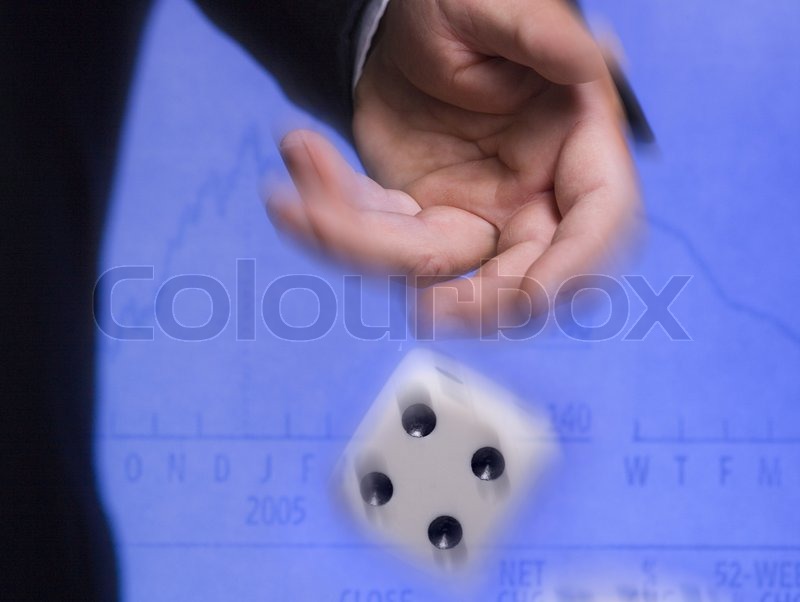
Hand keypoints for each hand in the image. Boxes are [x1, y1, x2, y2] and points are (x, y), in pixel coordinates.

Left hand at [266, 0, 640, 334]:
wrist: (400, 28)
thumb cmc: (461, 9)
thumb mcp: (497, 6)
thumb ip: (541, 34)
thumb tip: (588, 61)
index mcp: (575, 144)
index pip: (599, 221)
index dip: (574, 268)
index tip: (531, 298)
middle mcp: (531, 194)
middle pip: (517, 277)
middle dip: (469, 302)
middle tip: (422, 309)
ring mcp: (473, 214)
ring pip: (427, 268)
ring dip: (359, 243)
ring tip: (297, 195)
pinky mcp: (419, 218)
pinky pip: (376, 241)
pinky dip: (332, 215)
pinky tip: (302, 159)